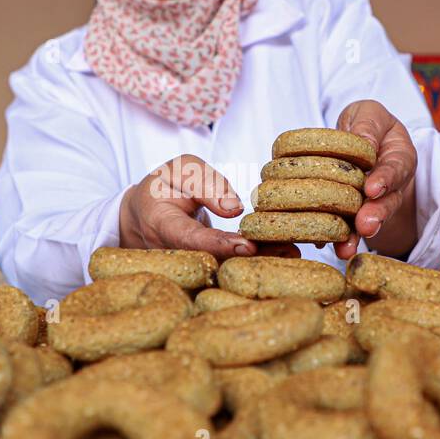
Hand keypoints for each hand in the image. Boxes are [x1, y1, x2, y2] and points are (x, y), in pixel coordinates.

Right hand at [119, 154, 299, 261]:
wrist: (146, 213)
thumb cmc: (165, 186)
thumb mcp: (180, 170)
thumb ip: (206, 183)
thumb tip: (235, 208)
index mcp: (162, 225)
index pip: (190, 238)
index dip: (219, 244)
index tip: (247, 245)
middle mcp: (175, 254)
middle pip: (214, 260)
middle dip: (250, 259)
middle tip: (286, 250)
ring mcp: (190, 266)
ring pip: (225, 268)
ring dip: (260, 262)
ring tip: (293, 252)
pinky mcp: (205, 268)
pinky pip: (230, 266)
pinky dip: (258, 261)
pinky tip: (285, 254)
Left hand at [327, 100, 418, 260]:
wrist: (360, 142)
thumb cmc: (365, 124)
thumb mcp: (368, 114)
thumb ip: (368, 126)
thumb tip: (364, 143)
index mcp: (399, 156)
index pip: (396, 168)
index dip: (385, 179)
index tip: (372, 189)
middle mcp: (390, 184)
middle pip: (386, 202)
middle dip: (375, 215)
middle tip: (366, 226)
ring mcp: (373, 203)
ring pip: (368, 220)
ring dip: (356, 235)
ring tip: (345, 249)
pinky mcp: (353, 214)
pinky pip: (347, 227)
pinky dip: (336, 237)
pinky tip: (323, 245)